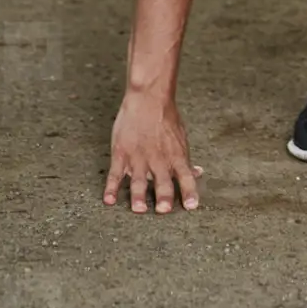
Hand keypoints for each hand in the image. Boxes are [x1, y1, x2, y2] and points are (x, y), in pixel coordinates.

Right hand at [103, 91, 203, 213]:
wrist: (148, 97)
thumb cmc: (166, 118)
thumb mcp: (180, 138)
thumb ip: (185, 159)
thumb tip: (197, 173)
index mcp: (175, 156)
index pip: (186, 176)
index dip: (189, 191)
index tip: (191, 206)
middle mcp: (158, 158)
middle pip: (162, 181)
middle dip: (163, 196)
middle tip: (163, 210)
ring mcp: (138, 157)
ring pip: (138, 180)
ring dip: (138, 196)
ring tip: (138, 209)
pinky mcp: (121, 153)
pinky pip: (115, 174)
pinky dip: (111, 188)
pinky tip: (109, 200)